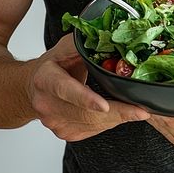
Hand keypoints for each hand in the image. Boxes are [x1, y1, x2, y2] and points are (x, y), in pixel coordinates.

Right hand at [26, 34, 148, 141]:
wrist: (33, 87)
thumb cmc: (54, 65)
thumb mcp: (66, 48)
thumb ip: (84, 44)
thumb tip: (109, 39)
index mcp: (46, 78)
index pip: (66, 89)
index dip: (86, 99)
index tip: (104, 106)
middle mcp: (46, 104)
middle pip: (85, 114)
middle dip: (117, 113)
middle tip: (140, 111)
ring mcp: (54, 122)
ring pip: (92, 124)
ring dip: (116, 118)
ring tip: (133, 109)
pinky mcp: (64, 133)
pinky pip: (92, 131)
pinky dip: (109, 123)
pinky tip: (116, 113)